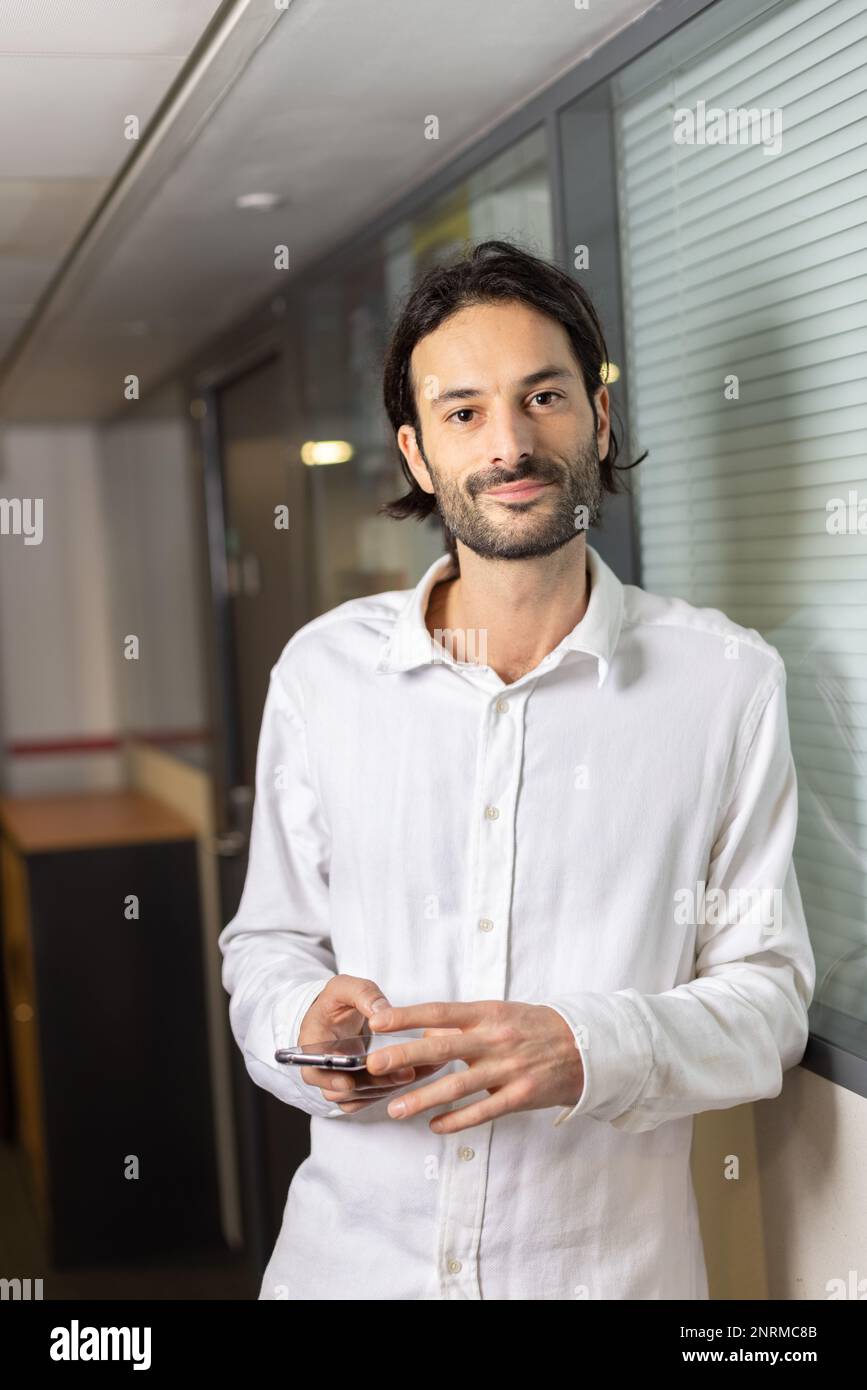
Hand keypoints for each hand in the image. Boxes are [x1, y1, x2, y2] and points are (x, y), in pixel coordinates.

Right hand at [296, 976, 447, 1112]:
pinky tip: (411, 1077)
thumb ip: (363, 995)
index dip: (329, 1080)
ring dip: (384, 1089)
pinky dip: (388, 1091)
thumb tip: (381, 1013)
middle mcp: (323, 1068)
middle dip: (371, 1084)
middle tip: (402, 1074)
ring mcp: (338, 1080)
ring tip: (412, 1073)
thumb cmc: (338, 1000)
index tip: (349, 1081)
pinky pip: (369, 1098)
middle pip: (340, 1091)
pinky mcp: (355, 1086)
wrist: (340, 1013)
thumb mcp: (346, 987)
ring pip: (358, 1098)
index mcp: (312, 1043)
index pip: (312, 1072)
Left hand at [366, 1000, 584, 1132]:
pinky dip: (457, 1120)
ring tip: (396, 1109)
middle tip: (373, 1065)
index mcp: (487, 1013)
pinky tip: (435, 1126)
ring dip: (424, 1099)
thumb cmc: (534, 1027)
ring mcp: (508, 1068)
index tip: (377, 1021)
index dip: (407, 1016)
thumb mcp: (499, 1014)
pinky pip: (483, 1111)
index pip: (439, 1012)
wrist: (586, 1046)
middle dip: (404, 1056)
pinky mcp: (520, 1095)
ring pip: (458, 1085)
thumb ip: (462, 1024)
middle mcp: (494, 1038)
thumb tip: (423, 1034)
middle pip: (442, 1047)